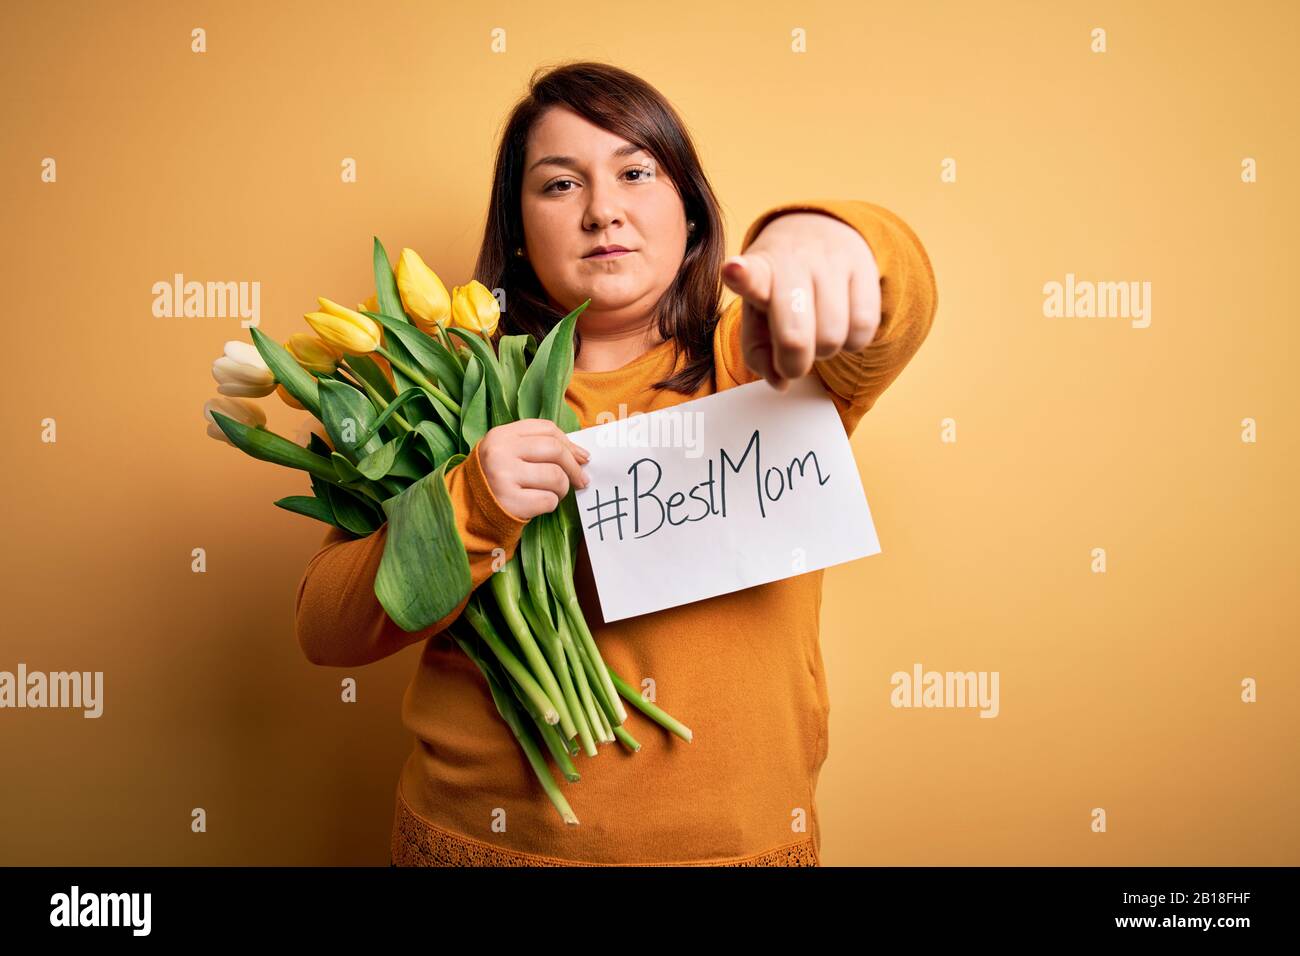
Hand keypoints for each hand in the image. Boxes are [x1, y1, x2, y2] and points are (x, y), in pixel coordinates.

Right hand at [477, 419, 590, 520]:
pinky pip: (548, 500)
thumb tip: (582, 456)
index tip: (582, 457)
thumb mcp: (508, 453)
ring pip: (555, 477)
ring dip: (562, 488)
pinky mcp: (509, 502)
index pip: (546, 429)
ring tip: (554, 493)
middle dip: (574, 467)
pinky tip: (540, 505)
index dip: (570, 443)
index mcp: (501, 435)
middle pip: (554, 451)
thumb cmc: (495, 478)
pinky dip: (551, 504)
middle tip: (581, 480)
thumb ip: (538, 446)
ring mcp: (503, 476)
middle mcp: (500, 452)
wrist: (465, 508)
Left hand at [722, 211, 880, 390]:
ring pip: (832, 338)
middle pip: (795, 336)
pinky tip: (842, 325)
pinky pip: (863, 328)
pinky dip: (852, 341)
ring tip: (817, 332)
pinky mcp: (865, 268)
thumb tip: (780, 382)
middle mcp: (795, 261)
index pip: (751, 275)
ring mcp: (832, 261)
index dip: (742, 276)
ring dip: (824, 350)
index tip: (733, 270)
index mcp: (760, 270)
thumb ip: (758, 352)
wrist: (818, 231)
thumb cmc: (780, 289)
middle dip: (793, 363)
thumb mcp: (756, 315)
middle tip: (792, 361)